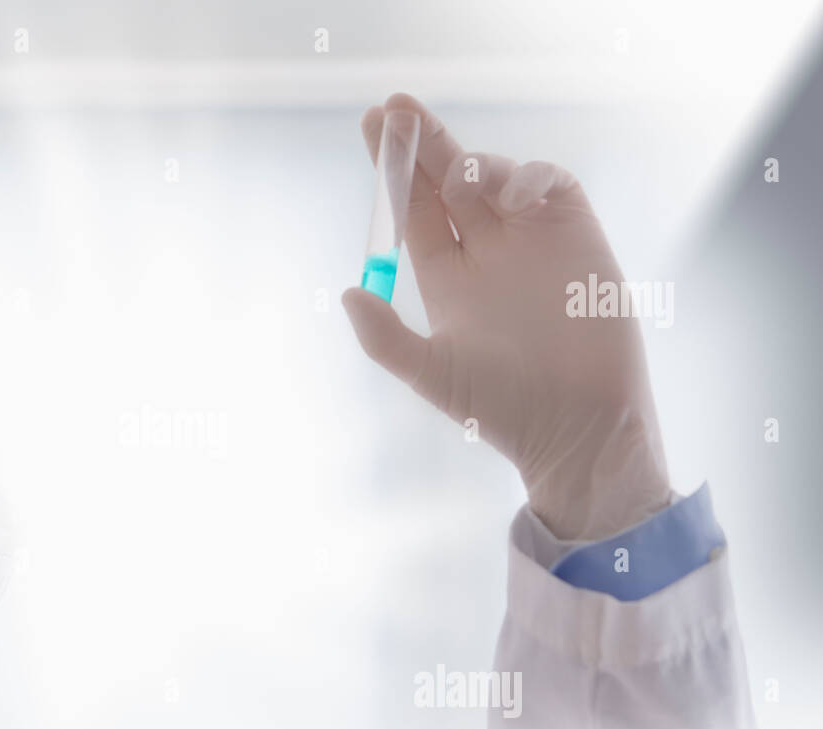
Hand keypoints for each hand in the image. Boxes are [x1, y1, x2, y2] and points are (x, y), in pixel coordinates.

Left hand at [342, 93, 671, 540]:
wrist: (577, 425)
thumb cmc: (503, 408)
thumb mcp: (430, 372)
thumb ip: (385, 337)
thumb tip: (348, 292)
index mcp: (446, 277)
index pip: (412, 208)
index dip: (391, 169)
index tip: (370, 126)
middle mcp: (484, 251)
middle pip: (444, 178)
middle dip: (417, 141)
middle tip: (391, 107)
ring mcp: (530, 240)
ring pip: (491, 175)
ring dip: (466, 161)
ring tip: (454, 175)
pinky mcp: (577, 234)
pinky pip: (548, 182)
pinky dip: (525, 176)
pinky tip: (506, 198)